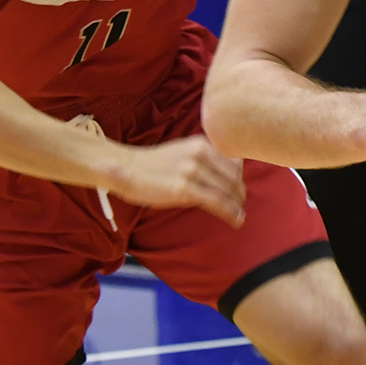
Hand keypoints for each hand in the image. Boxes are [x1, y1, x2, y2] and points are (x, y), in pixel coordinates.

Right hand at [100, 131, 247, 225]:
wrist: (125, 168)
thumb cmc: (153, 165)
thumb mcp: (183, 151)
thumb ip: (205, 158)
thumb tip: (228, 173)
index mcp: (202, 143)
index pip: (235, 161)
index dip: (240, 179)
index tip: (238, 191)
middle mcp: (201, 153)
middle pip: (234, 177)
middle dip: (240, 194)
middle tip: (240, 206)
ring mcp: (193, 170)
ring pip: (228, 190)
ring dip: (237, 206)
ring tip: (239, 216)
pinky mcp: (184, 189)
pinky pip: (217, 202)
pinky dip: (230, 213)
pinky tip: (236, 221)